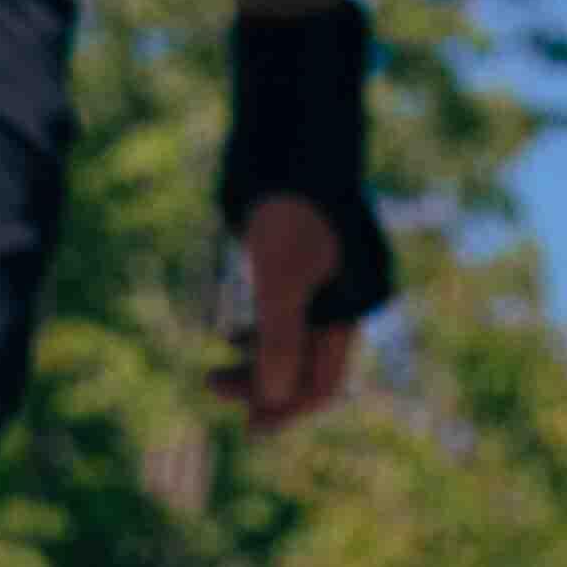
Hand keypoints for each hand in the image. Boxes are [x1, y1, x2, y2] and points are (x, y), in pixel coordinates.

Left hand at [227, 194, 358, 426]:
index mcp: (356, 306)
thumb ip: (279, 341)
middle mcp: (348, 297)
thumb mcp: (280, 278)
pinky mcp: (303, 261)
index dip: (284, 408)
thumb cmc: (288, 208)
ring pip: (293, 339)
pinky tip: (233, 336)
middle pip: (306, 365)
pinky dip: (260, 330)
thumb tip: (273, 398)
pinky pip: (286, 312)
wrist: (287, 139)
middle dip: (261, 383)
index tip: (248, 427)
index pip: (322, 382)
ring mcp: (327, 279)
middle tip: (211, 384)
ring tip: (217, 371)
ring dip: (256, 360)